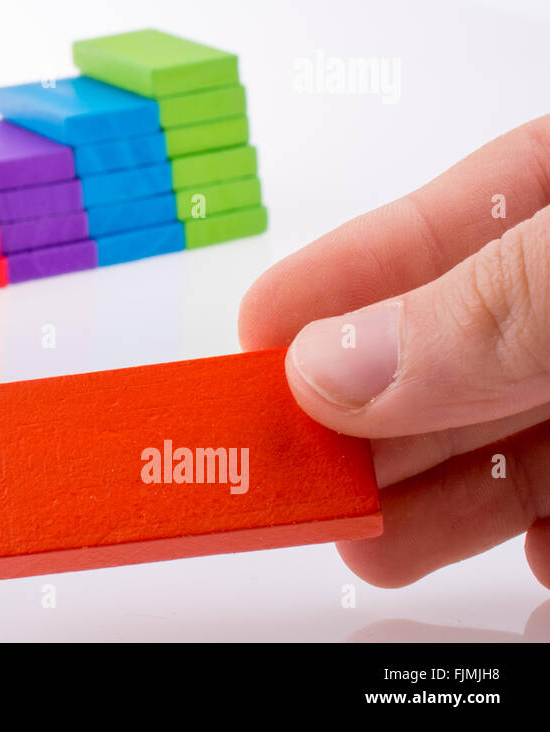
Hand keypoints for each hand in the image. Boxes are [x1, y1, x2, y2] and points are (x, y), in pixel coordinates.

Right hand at [240, 117, 549, 588]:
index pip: (440, 227)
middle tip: (292, 468)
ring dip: (440, 494)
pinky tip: (528, 548)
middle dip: (370, 416)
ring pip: (518, 426)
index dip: (336, 281)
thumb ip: (489, 307)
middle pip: (462, 345)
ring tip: (372, 540)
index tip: (253, 338)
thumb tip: (334, 368)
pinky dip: (541, 526)